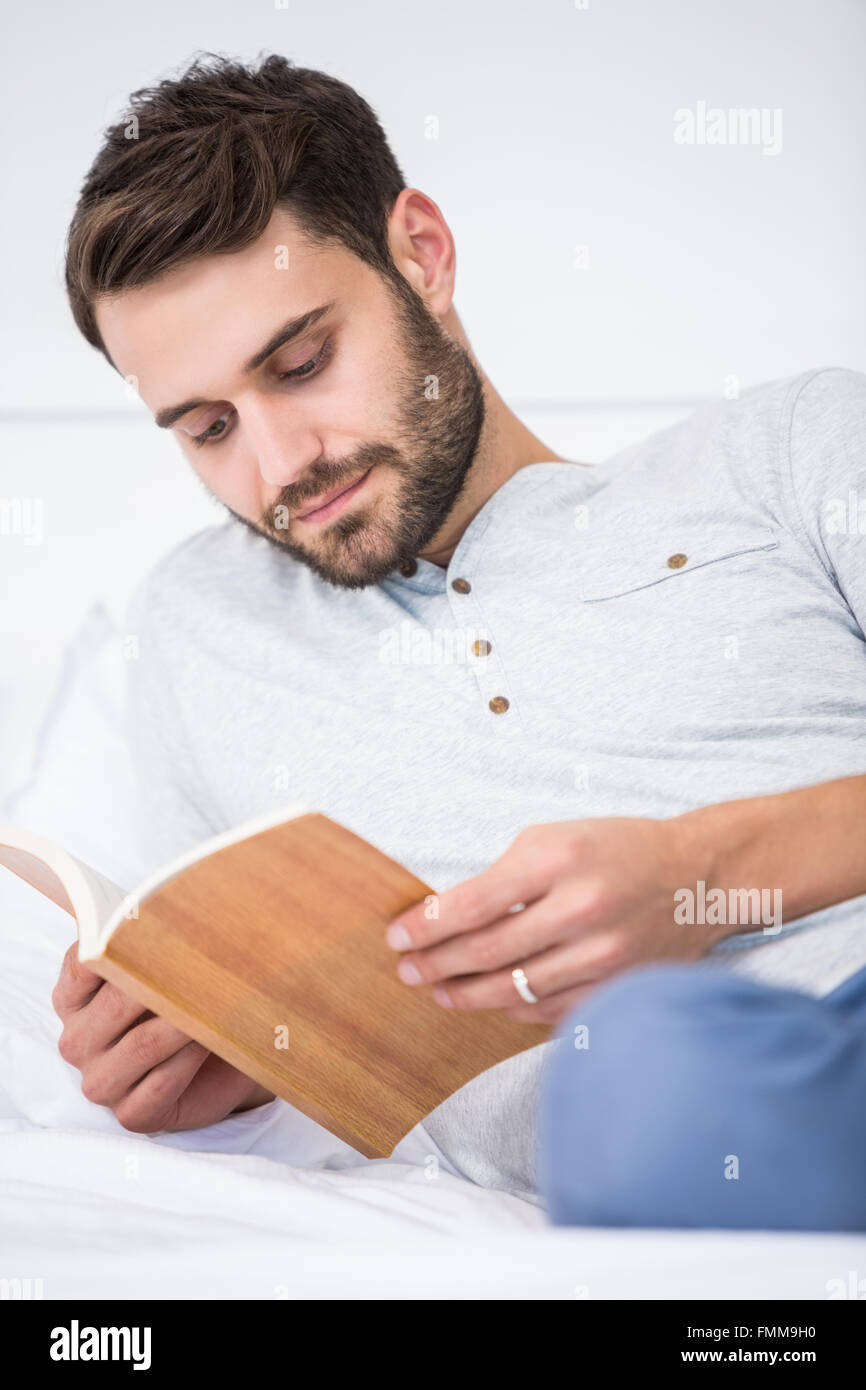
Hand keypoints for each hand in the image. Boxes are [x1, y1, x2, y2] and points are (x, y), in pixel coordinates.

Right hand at [52, 945, 274, 1131]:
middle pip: (116, 1004)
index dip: (117, 944)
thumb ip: (146, 939)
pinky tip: (211, 1039)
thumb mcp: (161, 967)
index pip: (82, 964)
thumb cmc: (182, 1002)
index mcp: (72, 999)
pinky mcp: (132, 1114)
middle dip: (162, 981)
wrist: (219, 1057)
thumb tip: (155, 908)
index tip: (153, 927)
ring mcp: (101, 1083)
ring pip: (143, 1045)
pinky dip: (192, 1058)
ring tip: (215, 998)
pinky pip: (162, 1083)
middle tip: (201, 962)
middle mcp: (77, 1042)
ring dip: (184, 1020)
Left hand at [385, 816, 726, 1025]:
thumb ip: (502, 878)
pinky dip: (514, 1010)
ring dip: (466, 995)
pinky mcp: (616, 987)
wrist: (697, 876)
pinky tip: (492, 1001)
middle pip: (486, 953)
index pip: (471, 904)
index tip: (397, 937)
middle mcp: (579, 909)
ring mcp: (601, 955)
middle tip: (407, 970)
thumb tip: (446, 918)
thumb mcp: (554, 838)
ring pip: (514, 991)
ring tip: (439, 991)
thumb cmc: (616, 850)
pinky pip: (549, 1012)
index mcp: (557, 860)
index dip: (425, 926)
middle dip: (435, 965)